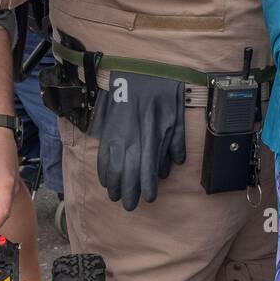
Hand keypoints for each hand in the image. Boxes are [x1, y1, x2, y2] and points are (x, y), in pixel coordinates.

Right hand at [89, 71, 186, 210]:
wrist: (139, 74)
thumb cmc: (162, 96)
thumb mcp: (176, 117)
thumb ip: (176, 143)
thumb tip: (174, 165)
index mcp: (151, 137)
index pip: (148, 169)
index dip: (147, 187)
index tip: (149, 199)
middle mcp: (133, 140)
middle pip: (128, 174)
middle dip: (129, 192)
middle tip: (130, 206)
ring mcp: (117, 136)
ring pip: (113, 168)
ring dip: (114, 185)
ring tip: (116, 197)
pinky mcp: (107, 131)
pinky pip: (102, 156)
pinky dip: (103, 171)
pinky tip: (106, 180)